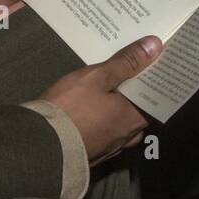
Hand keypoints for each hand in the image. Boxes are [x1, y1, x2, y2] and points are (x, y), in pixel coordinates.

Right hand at [38, 38, 159, 166]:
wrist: (41, 145)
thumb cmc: (71, 107)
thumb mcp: (97, 77)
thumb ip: (126, 62)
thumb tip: (155, 46)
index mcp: (135, 118)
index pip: (157, 96)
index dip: (155, 78)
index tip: (155, 62)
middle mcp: (129, 136)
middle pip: (141, 110)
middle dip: (137, 92)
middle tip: (132, 69)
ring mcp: (112, 147)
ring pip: (124, 123)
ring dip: (122, 108)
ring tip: (113, 87)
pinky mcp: (95, 152)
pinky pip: (108, 132)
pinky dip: (107, 119)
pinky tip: (96, 108)